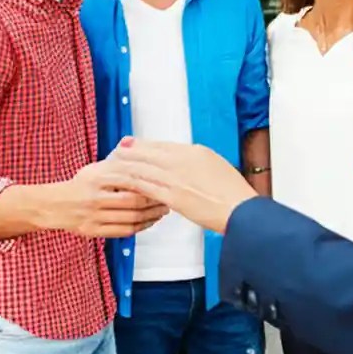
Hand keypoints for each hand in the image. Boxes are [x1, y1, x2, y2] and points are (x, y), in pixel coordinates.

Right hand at [32, 160, 170, 238]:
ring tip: (161, 211)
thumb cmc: (78, 186)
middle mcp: (94, 198)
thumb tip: (137, 150)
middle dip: (154, 201)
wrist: (52, 206)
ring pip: (131, 218)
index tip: (163, 183)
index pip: (129, 180)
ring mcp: (93, 216)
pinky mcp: (94, 231)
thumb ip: (116, 163)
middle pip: (133, 202)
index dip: (149, 183)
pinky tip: (148, 221)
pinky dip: (140, 227)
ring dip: (151, 215)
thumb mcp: (94, 169)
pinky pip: (124, 231)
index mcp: (96, 179)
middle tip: (166, 198)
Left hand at [101, 138, 256, 233]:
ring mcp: (177, 178)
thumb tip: (188, 164)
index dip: (144, 145)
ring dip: (125, 166)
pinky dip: (131, 184)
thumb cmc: (234, 194)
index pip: (162, 145)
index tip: (133, 144)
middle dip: (129, 151)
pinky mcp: (173, 196)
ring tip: (112, 165)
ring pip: (143, 167)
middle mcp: (184, 160)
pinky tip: (121, 184)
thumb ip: (199, 164)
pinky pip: (145, 187)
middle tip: (115, 151)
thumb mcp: (217, 168)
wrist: (240, 209)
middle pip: (148, 152)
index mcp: (196, 151)